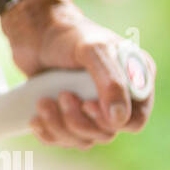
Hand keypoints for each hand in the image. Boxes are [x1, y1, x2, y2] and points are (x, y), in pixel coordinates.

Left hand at [1, 0, 155, 148]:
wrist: (34, 31)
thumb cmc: (67, 34)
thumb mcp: (93, 50)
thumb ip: (111, 82)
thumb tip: (119, 119)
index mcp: (134, 80)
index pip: (135, 119)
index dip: (112, 121)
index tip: (87, 105)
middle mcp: (117, 96)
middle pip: (107, 133)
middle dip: (80, 121)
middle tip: (61, 96)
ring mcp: (92, 105)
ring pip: (84, 138)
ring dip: (60, 127)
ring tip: (43, 102)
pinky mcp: (68, 113)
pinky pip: (64, 139)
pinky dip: (49, 133)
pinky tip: (35, 119)